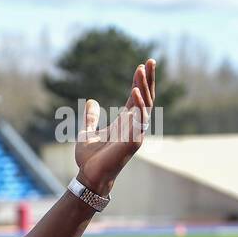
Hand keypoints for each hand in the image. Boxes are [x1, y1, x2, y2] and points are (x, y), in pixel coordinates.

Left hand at [74, 59, 154, 195]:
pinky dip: (138, 106)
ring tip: (140, 70)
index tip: (142, 64)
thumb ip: (92, 117)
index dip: (140, 81)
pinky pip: (139, 121)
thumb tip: (91, 102)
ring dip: (143, 88)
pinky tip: (134, 92)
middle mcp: (134, 125)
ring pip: (145, 106)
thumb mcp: (87, 131)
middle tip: (150, 61)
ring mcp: (136, 133)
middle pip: (145, 97)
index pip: (137, 96)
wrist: (89, 176)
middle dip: (148, 79)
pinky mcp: (133, 142)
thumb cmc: (90, 157)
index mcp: (125, 121)